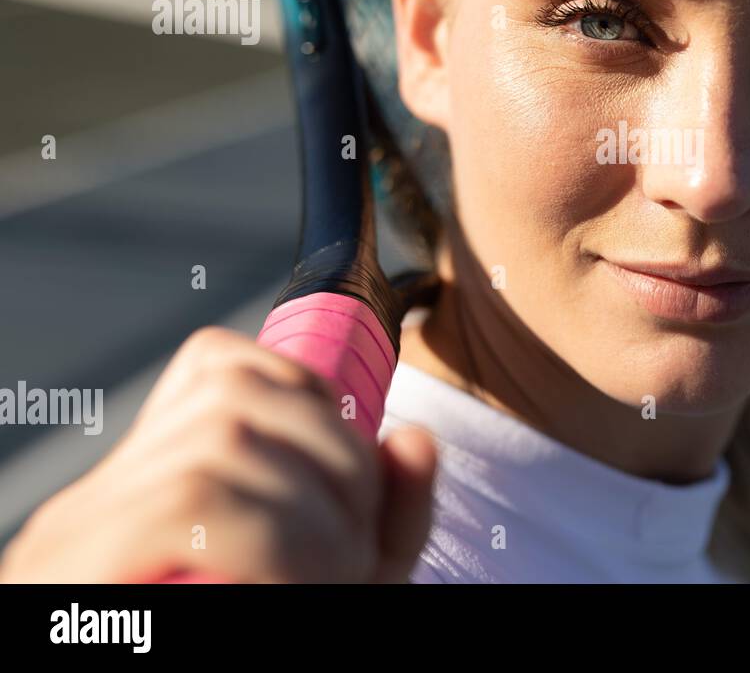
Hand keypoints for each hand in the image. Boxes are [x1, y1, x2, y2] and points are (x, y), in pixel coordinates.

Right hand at [0, 326, 437, 582]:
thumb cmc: (272, 647)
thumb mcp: (339, 584)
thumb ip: (383, 519)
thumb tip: (415, 437)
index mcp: (143, 490)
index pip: (222, 368)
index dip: (311, 402)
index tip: (355, 484)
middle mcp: (92, 505)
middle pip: (234, 399)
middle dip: (334, 461)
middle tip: (355, 552)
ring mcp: (71, 545)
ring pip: (221, 443)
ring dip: (316, 510)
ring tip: (331, 580)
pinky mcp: (71, 583)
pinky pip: (193, 504)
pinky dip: (275, 540)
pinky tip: (296, 587)